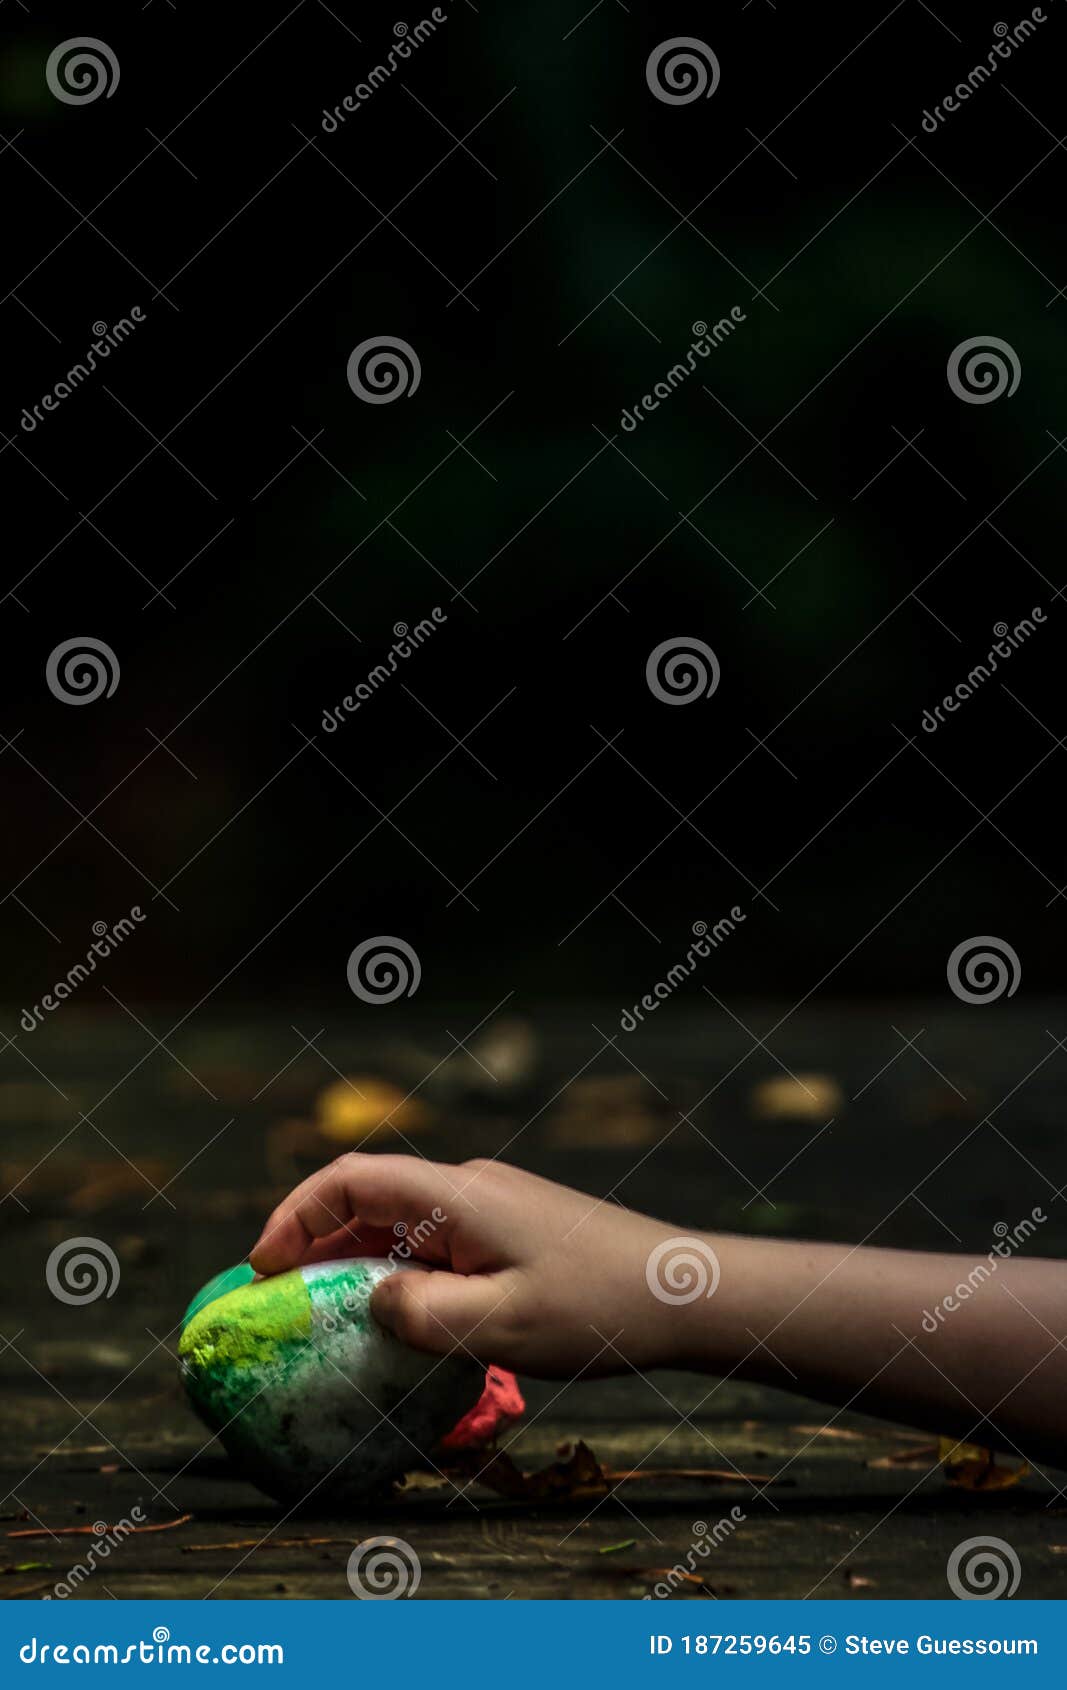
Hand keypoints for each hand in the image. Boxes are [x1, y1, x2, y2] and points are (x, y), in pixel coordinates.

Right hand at [249, 1153, 682, 1377]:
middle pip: (370, 1200)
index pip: (351, 1179)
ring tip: (324, 1320)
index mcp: (457, 1194)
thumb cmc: (596, 1307)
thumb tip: (370, 1304)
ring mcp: (491, 1208)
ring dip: (357, 1264)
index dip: (294, 1215)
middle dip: (315, 1245)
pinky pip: (435, 1244)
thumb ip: (420, 1316)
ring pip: (401, 1225)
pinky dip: (399, 1274)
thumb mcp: (499, 1325)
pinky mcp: (510, 1232)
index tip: (261, 1268)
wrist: (683, 1291)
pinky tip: (396, 1322)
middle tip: (279, 1304)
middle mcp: (468, 1188)